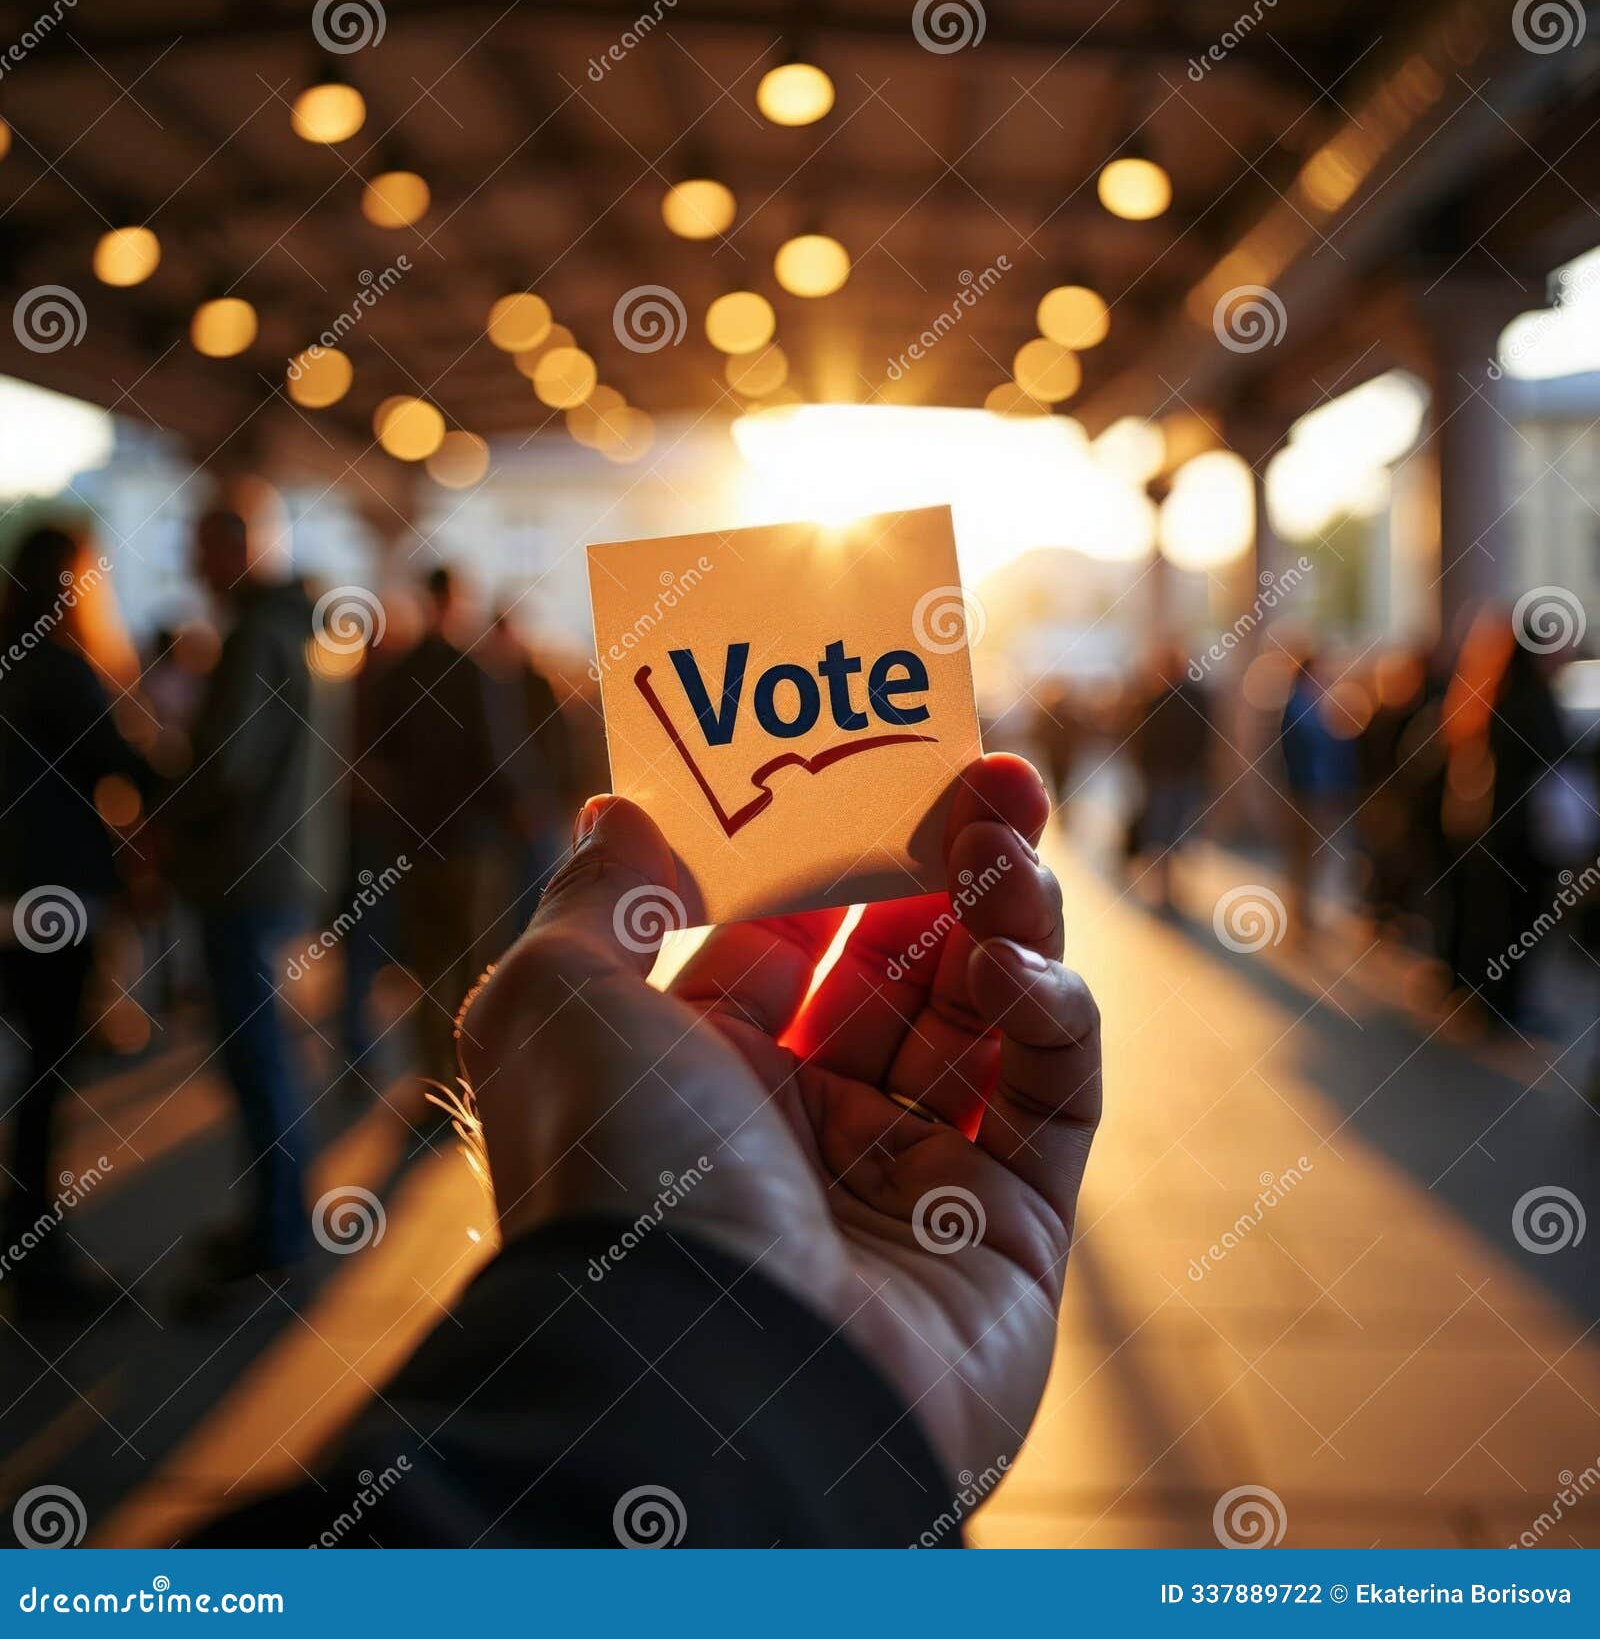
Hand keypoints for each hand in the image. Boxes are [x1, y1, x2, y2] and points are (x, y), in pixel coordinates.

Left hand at [457, 753, 1100, 1483]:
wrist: (711, 1379)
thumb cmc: (618, 1175)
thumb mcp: (558, 1003)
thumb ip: (603, 898)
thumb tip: (621, 812)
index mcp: (705, 1078)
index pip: (790, 935)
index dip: (835, 846)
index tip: (878, 763)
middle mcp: (809, 1129)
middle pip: (904, 964)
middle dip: (950, 862)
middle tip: (993, 775)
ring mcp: (916, 1180)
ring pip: (992, 1015)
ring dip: (1010, 917)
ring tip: (1008, 845)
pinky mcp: (1015, 1232)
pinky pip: (1054, 1094)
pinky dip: (1052, 1015)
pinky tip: (1012, 970)